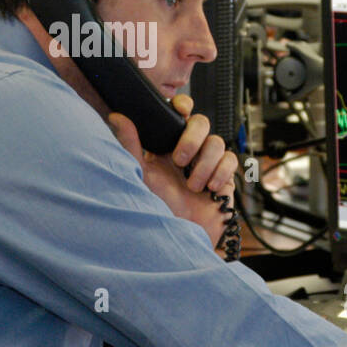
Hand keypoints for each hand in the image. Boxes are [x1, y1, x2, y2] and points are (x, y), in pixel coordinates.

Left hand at [108, 94, 236, 246]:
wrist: (181, 240)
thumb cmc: (158, 212)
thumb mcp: (141, 175)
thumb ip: (131, 145)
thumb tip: (116, 117)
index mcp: (167, 146)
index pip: (179, 113)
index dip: (183, 106)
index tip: (179, 110)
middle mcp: (188, 152)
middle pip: (201, 122)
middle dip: (192, 139)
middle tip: (180, 161)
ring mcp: (207, 164)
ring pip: (217, 141)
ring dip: (204, 164)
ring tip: (193, 186)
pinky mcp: (224, 177)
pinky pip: (231, 160)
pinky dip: (221, 173)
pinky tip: (210, 189)